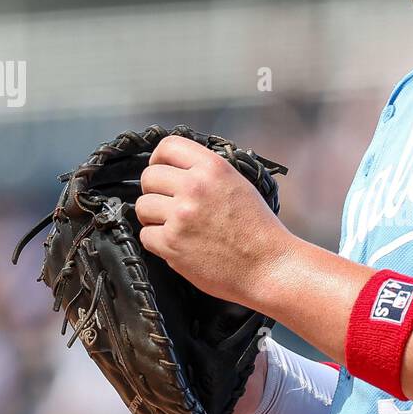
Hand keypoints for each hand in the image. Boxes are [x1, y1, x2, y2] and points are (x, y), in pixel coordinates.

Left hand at [135, 134, 292, 306]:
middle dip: (155, 192)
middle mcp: (194, 187)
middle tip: (168, 205)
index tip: (161, 170)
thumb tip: (177, 171)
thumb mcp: (240, 185)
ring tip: (174, 227)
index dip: (159, 159)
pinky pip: (146, 235)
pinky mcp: (172, 243)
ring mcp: (181, 215)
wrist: (269, 266)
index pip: (168, 147)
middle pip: (149, 177)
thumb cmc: (259, 230)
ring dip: (153, 218)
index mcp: (213, 168)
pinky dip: (158, 242)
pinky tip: (178, 245)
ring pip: (142, 207)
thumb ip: (208, 174)